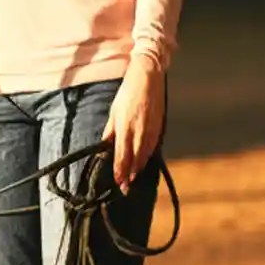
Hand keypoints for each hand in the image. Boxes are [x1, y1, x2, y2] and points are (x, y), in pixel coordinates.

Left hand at [102, 57, 166, 193]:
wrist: (148, 76)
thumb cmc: (127, 92)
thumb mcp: (114, 110)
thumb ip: (110, 130)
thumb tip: (105, 145)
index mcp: (124, 126)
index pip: (121, 154)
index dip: (119, 169)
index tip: (118, 181)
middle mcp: (137, 129)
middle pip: (133, 158)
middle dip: (129, 173)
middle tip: (126, 188)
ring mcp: (150, 128)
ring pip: (144, 153)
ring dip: (139, 167)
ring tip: (134, 179)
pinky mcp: (159, 125)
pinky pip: (153, 145)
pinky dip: (148, 156)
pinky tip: (145, 162)